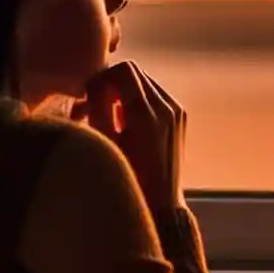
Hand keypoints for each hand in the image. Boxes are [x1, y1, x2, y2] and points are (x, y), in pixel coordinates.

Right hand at [72, 60, 186, 211]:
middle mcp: (167, 107)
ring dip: (126, 92)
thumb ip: (98, 106)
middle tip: (99, 109)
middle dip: (113, 84)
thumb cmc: (127, 177)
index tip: (92, 100)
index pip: (123, 69)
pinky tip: (131, 125)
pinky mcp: (181, 117)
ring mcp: (177, 111)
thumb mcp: (103, 142)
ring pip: (145, 81)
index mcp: (147, 113)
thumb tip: (97, 82)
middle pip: (134, 72)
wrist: (160, 203)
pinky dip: (140, 101)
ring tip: (115, 119)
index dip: (102, 79)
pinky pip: (156, 94)